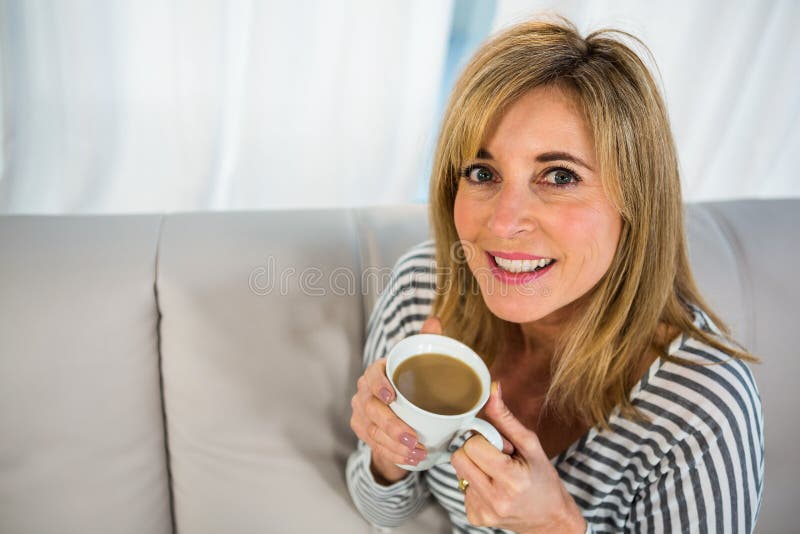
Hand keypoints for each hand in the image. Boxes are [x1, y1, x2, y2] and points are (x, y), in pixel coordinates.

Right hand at [349, 317, 442, 483]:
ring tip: (418, 452)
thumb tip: (434, 322)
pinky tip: (412, 459)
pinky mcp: (363, 431)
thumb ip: (425, 342)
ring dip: (395, 445)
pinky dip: (394, 454)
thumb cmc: (409, 381)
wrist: (397, 408)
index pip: (373, 375)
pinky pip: (375, 445)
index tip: (393, 396)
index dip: (379, 385)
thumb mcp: (416, 363)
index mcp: (376, 372)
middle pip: (372, 410)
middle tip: (414, 437)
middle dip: (392, 426)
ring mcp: (361, 413)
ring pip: (373, 431)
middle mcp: (364, 392)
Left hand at [450, 383, 586, 532]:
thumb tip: (492, 389)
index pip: (472, 446)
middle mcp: (494, 499)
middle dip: (475, 452)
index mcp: (511, 479)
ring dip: (474, 467)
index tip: (502, 448)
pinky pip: (461, 488)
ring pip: (458, 472)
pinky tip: (494, 488)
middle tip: (497, 459)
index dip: (485, 441)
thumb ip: (507, 419)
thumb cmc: (543, 479)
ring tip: (497, 474)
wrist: (550, 519)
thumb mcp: (531, 446)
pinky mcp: (475, 518)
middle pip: (459, 458)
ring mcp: (483, 511)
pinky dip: (475, 483)